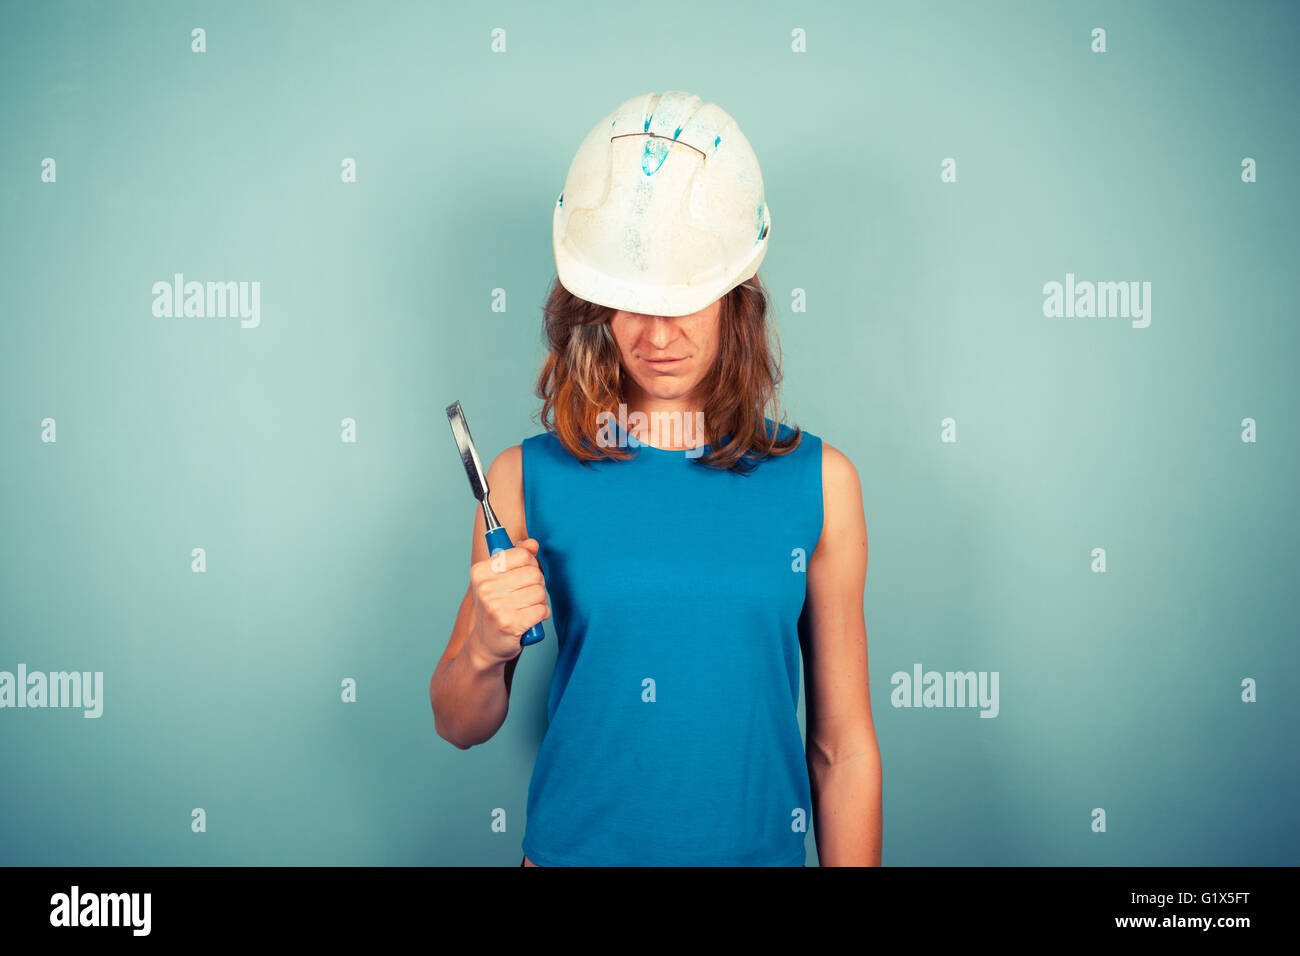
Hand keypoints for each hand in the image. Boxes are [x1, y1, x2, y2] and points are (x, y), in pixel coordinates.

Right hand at [468, 538, 549, 663]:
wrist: (486, 644)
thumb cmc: (496, 607)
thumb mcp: (499, 579)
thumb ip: (517, 556)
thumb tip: (532, 544)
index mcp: (481, 572)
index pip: (522, 555)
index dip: (530, 564)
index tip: (523, 574)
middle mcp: (485, 588)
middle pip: (534, 574)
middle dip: (537, 585)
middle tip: (526, 596)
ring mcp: (496, 607)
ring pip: (540, 592)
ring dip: (540, 601)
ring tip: (527, 608)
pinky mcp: (510, 624)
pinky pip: (542, 610)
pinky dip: (541, 614)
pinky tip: (530, 619)